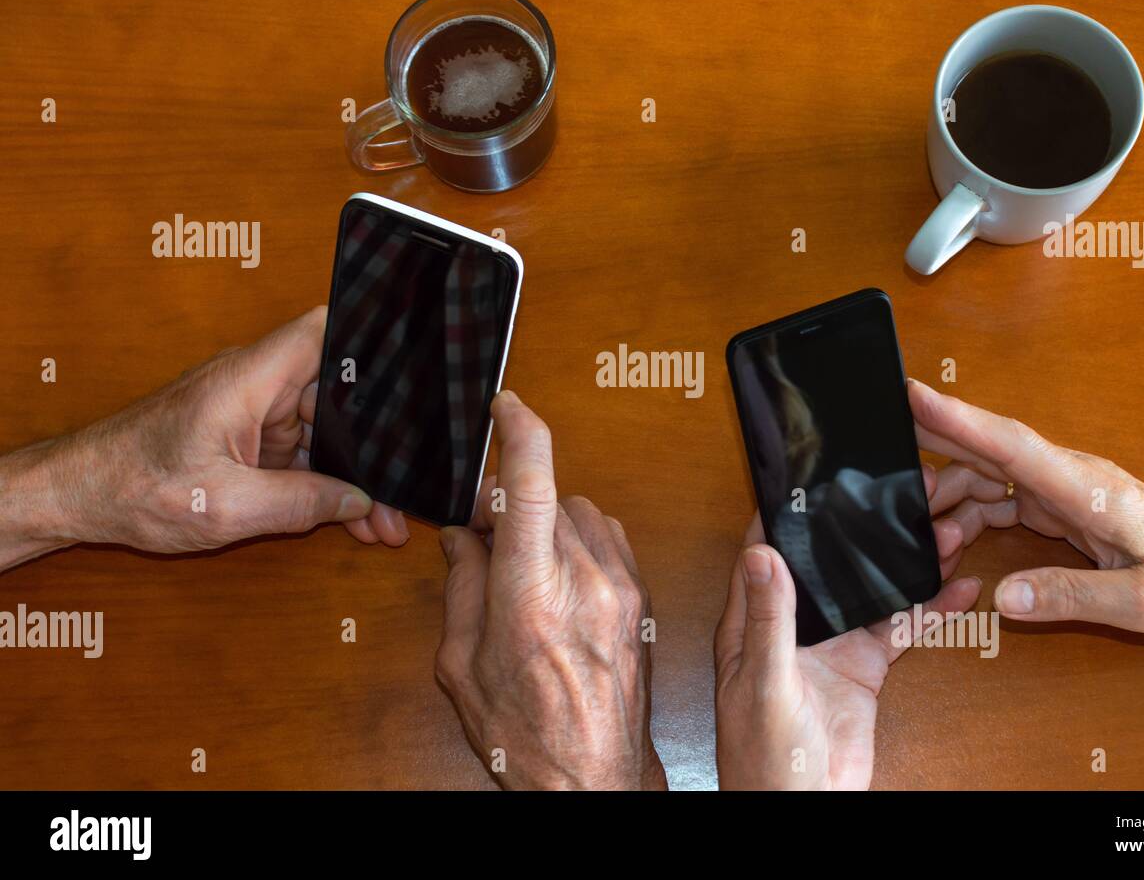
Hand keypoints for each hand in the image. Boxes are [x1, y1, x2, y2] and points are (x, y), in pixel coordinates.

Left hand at [0, 307, 407, 566]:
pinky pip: (302, 453)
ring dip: (353, 475)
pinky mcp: (248, 438)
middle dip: (375, 444)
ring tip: (382, 522)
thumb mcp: (227, 508)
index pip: (322, 332)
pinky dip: (325, 484)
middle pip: (337, 394)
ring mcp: (253, 411)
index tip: (416, 369)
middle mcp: (256, 384)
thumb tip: (359, 502)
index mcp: (250, 379)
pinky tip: (351, 517)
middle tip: (401, 495)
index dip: (372, 340)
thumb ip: (300, 503)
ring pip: (325, 431)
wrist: (78, 497)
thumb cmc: (134, 488)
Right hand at [435, 391, 666, 789]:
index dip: (519, 430)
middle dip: (512, 504)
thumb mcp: (461, 665)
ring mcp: (621, 587)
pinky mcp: (643, 595)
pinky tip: (564, 576)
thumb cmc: (525, 733)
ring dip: (550, 522)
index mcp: (529, 597)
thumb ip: (460, 588)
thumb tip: (461, 538)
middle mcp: (584, 582)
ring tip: (527, 568)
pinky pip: (611, 535)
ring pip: (582, 511)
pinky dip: (582, 541)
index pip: (529, 486)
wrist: (593, 777)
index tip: (506, 406)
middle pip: (549, 495)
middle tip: (487, 540)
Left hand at [714, 483, 981, 789]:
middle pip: (831, 563)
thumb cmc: (763, 759)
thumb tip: (761, 554)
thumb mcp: (765, 683)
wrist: (803, 809)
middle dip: (866, 527)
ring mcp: (833, 645)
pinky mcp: (864, 670)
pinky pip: (900, 629)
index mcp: (754, 622)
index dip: (789, 514)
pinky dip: (931, 609)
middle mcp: (794, 626)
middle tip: (908, 493)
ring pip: (873, 589)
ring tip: (947, 529)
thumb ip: (768, 619)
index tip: (818, 475)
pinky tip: (961, 591)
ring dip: (907, 561)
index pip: (766, 551)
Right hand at [907, 378, 1143, 649]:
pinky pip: (999, 497)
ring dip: (948, 499)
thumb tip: (1003, 598)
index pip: (1010, 443)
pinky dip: (969, 516)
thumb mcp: (1141, 604)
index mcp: (1086, 487)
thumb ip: (1071, 596)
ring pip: (985, 476)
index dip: (957, 418)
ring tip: (920, 536)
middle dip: (932, 444)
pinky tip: (950, 542)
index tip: (913, 393)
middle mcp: (1068, 476)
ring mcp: (1061, 487)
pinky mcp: (1058, 503)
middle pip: (986, 448)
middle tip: (877, 451)